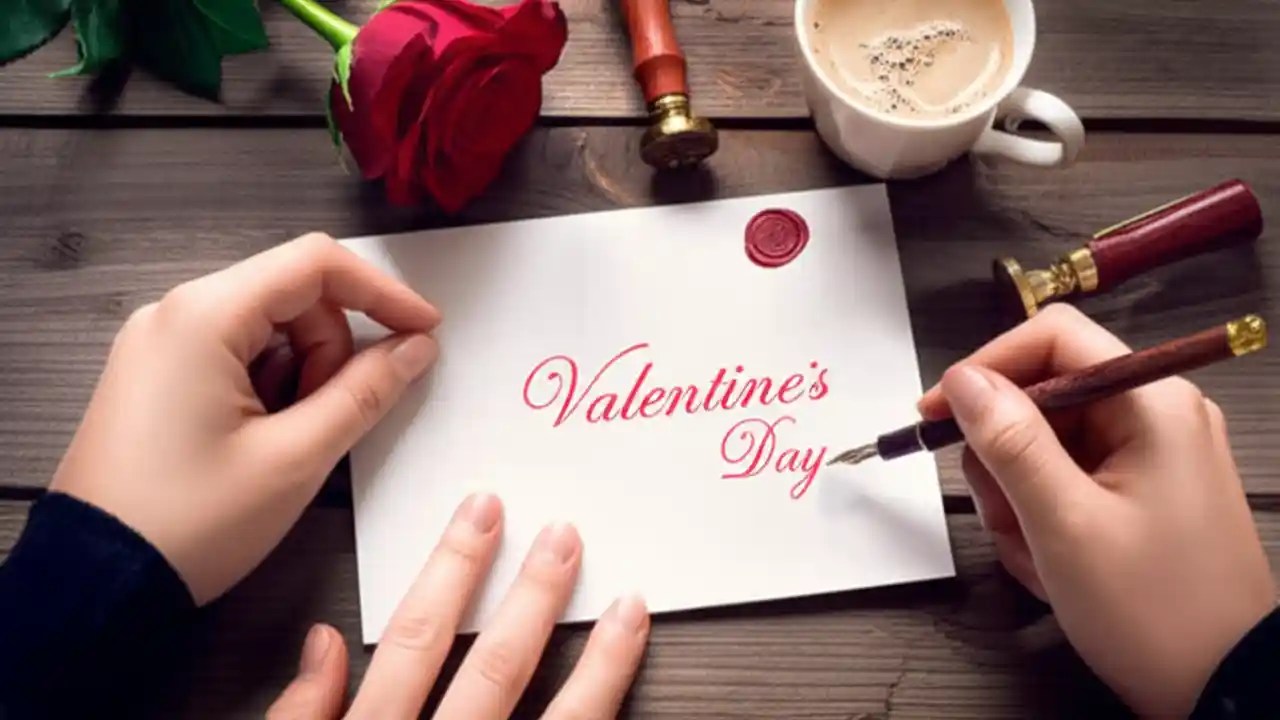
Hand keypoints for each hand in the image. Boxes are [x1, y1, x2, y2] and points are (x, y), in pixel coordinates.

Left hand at [51, 234, 440, 604]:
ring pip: (269, 328)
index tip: (424, 327)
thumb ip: (366, 392)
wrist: (96, 583)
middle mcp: (173, 316)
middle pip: (294, 296)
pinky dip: (271, 387)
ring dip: (304, 373)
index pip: (315, 264)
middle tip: (337, 415)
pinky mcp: (159, 377)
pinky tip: (267, 439)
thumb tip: (413, 349)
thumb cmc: (181, 525)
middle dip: (334, 349)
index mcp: (202, 317)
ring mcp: (160, 345)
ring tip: (292, 441)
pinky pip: (238, 356)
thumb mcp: (296, 458)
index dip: (383, 292)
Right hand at [267, 494, 650, 718]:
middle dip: (532, 598)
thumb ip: (299, 715)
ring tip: (630, 606)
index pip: (417, 642)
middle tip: (565, 534)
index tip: (483, 511)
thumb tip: (324, 637)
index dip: (452, 570)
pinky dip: (609, 707)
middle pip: (493, 671)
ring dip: (600, 663)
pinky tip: (634, 671)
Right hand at [918, 305, 1275, 717]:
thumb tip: (963, 380)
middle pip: (1040, 399)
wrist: (1227, 690)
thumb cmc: (1157, 612)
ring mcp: (1151, 456)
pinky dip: (1043, 522)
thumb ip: (1009, 442)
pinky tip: (1054, 565)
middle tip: (1006, 516)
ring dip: (1019, 502)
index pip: (1053, 339)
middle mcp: (1156, 416)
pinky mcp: (1142, 492)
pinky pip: (1065, 484)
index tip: (938, 412)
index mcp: (1152, 404)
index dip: (986, 367)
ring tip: (1036, 554)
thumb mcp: (1064, 523)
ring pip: (1043, 448)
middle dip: (1005, 461)